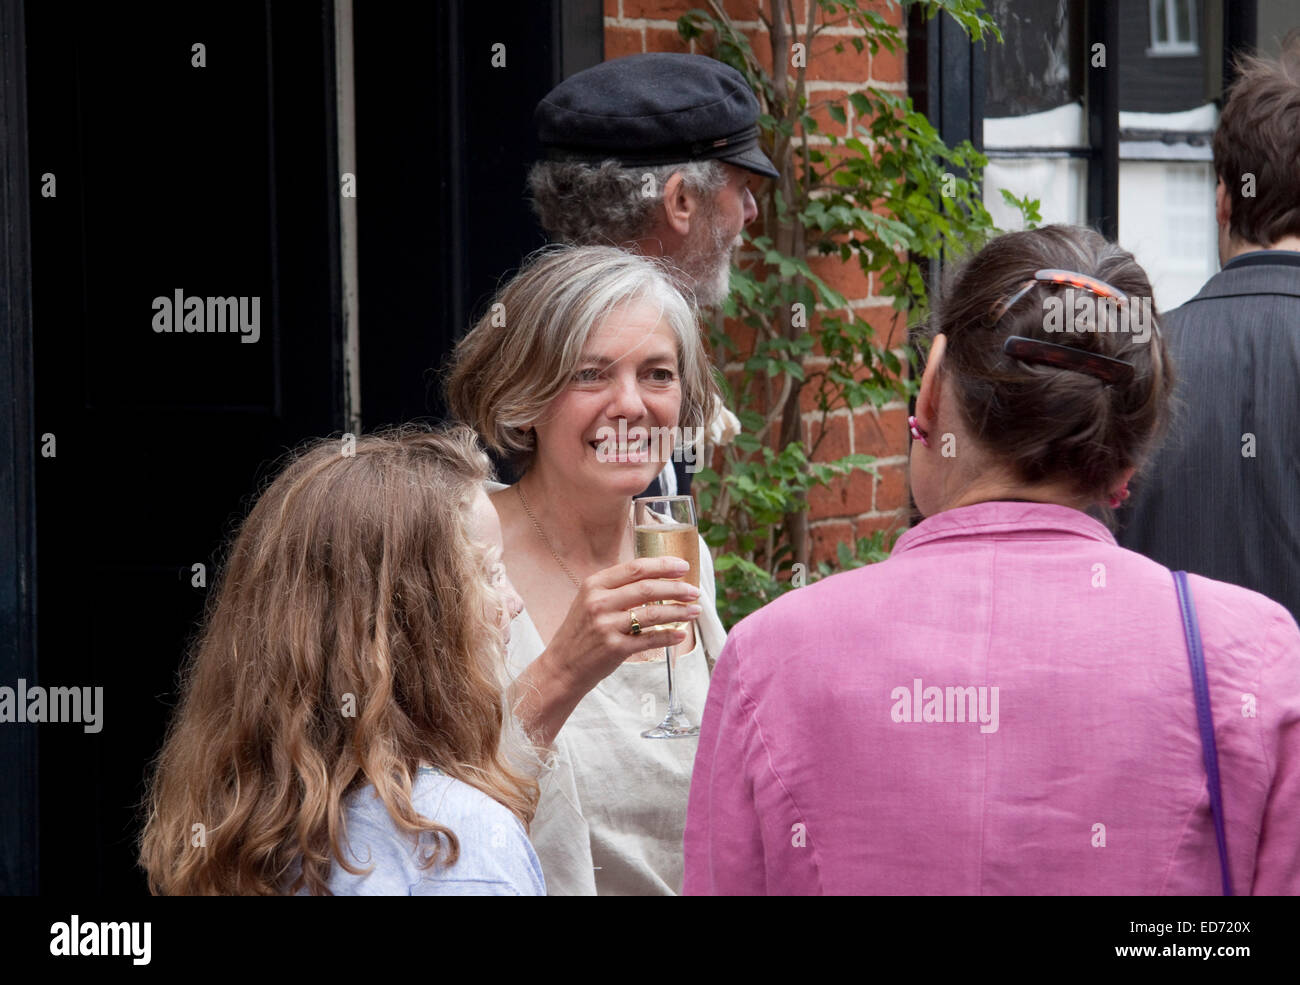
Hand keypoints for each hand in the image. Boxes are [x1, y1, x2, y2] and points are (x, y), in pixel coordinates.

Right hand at [547, 555, 701, 693]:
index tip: (683, 566)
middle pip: (647, 589)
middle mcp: (599, 602)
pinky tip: (681, 634)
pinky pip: (649, 639)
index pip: (635, 568)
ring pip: (652, 614)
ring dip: (678, 612)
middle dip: (677, 588)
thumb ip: (616, 588)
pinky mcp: (614, 648)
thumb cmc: (580, 633)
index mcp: (594, 585)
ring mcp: (606, 626)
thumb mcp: (589, 601)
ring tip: (694, 611)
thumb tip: (654, 578)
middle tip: (695, 591)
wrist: (561, 666)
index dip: (663, 565)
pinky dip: (668, 636)